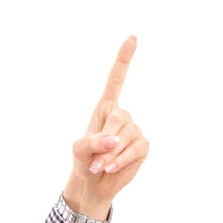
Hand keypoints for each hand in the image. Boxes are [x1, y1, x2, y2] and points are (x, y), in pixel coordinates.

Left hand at [64, 36, 149, 211]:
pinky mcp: (142, 146)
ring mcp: (134, 131)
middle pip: (118, 117)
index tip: (132, 38)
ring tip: (100, 166)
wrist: (93, 184)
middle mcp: (122, 116)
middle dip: (105, 140)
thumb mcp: (79, 150)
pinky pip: (135, 149)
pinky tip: (111, 168)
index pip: (116, 80)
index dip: (124, 59)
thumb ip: (93, 141)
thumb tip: (115, 139)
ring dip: (110, 155)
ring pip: (126, 137)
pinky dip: (121, 160)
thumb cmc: (84, 161)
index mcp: (105, 109)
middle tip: (95, 158)